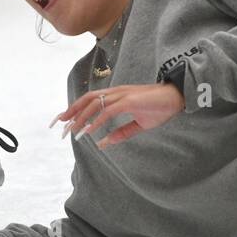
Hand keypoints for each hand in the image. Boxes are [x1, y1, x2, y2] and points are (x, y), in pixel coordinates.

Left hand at [53, 83, 185, 147]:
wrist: (177, 98)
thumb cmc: (160, 109)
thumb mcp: (139, 125)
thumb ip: (121, 133)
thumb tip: (103, 143)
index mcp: (117, 96)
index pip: (91, 99)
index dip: (76, 108)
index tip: (64, 120)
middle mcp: (116, 92)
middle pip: (87, 99)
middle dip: (72, 111)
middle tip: (60, 124)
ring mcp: (122, 95)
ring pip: (95, 104)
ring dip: (81, 117)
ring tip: (72, 131)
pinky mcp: (130, 101)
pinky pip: (109, 110)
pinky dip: (98, 121)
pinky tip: (91, 131)